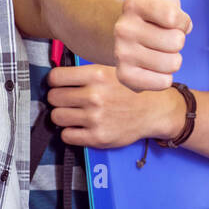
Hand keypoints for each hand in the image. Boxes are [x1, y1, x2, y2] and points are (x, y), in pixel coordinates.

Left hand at [46, 63, 182, 148]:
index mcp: (97, 75)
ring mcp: (96, 118)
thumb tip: (57, 78)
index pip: (55, 78)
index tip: (60, 85)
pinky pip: (66, 136)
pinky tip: (81, 126)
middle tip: (69, 100)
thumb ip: (86, 73)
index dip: (56, 82)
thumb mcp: (112, 70)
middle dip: (59, 99)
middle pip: (53, 98)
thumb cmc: (131, 90)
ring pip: (57, 117)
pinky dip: (71, 132)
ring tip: (75, 113)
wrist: (154, 110)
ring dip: (63, 116)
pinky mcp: (98, 137)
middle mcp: (95, 95)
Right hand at [114, 0, 192, 91]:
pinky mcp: (123, 76)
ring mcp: (120, 53)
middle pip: (177, 43)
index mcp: (134, 3)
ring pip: (173, 63)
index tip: (173, 19)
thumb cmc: (150, 12)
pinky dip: (164, 77)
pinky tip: (153, 67)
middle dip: (178, 41)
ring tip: (159, 51)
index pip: (177, 19)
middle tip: (164, 37)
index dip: (182, 22)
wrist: (122, 39)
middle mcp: (123, 28)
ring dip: (172, 59)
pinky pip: (163, 82)